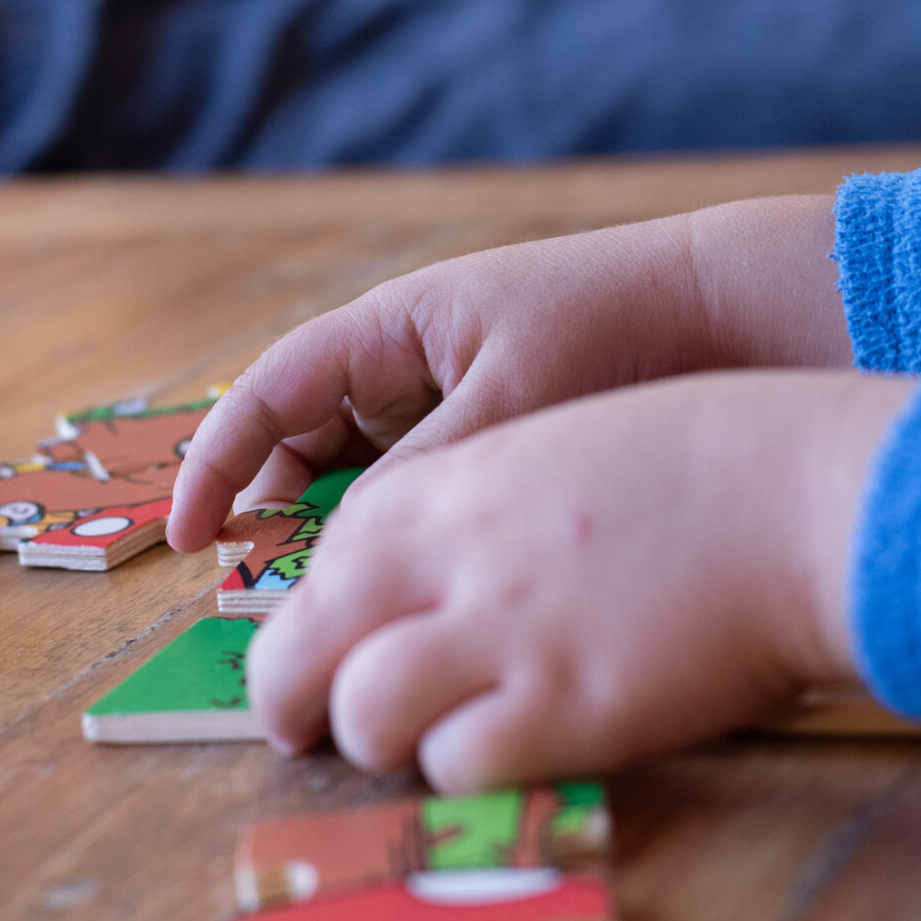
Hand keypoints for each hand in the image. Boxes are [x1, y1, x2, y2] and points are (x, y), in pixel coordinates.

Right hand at [167, 197, 850, 551]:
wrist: (735, 312)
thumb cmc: (619, 332)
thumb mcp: (510, 405)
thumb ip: (424, 475)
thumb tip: (347, 554)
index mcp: (398, 323)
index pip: (272, 391)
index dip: (218, 463)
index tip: (185, 540)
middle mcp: (413, 356)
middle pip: (307, 439)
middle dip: (276, 513)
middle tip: (270, 600)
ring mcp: (455, 393)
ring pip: (362, 471)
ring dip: (340, 532)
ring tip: (340, 609)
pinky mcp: (501, 433)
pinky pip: (423, 487)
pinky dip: (405, 534)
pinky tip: (417, 590)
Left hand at [244, 369, 918, 791]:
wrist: (804, 493)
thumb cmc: (714, 465)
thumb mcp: (571, 448)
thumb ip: (496, 507)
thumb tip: (451, 578)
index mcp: (459, 484)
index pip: (331, 554)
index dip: (316, 610)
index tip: (329, 642)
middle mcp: (459, 556)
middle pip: (304, 638)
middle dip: (287, 695)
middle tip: (307, 729)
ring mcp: (506, 633)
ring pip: (361, 709)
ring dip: (375, 739)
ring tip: (416, 747)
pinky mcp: (564, 707)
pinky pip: (454, 765)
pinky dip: (460, 771)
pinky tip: (504, 755)